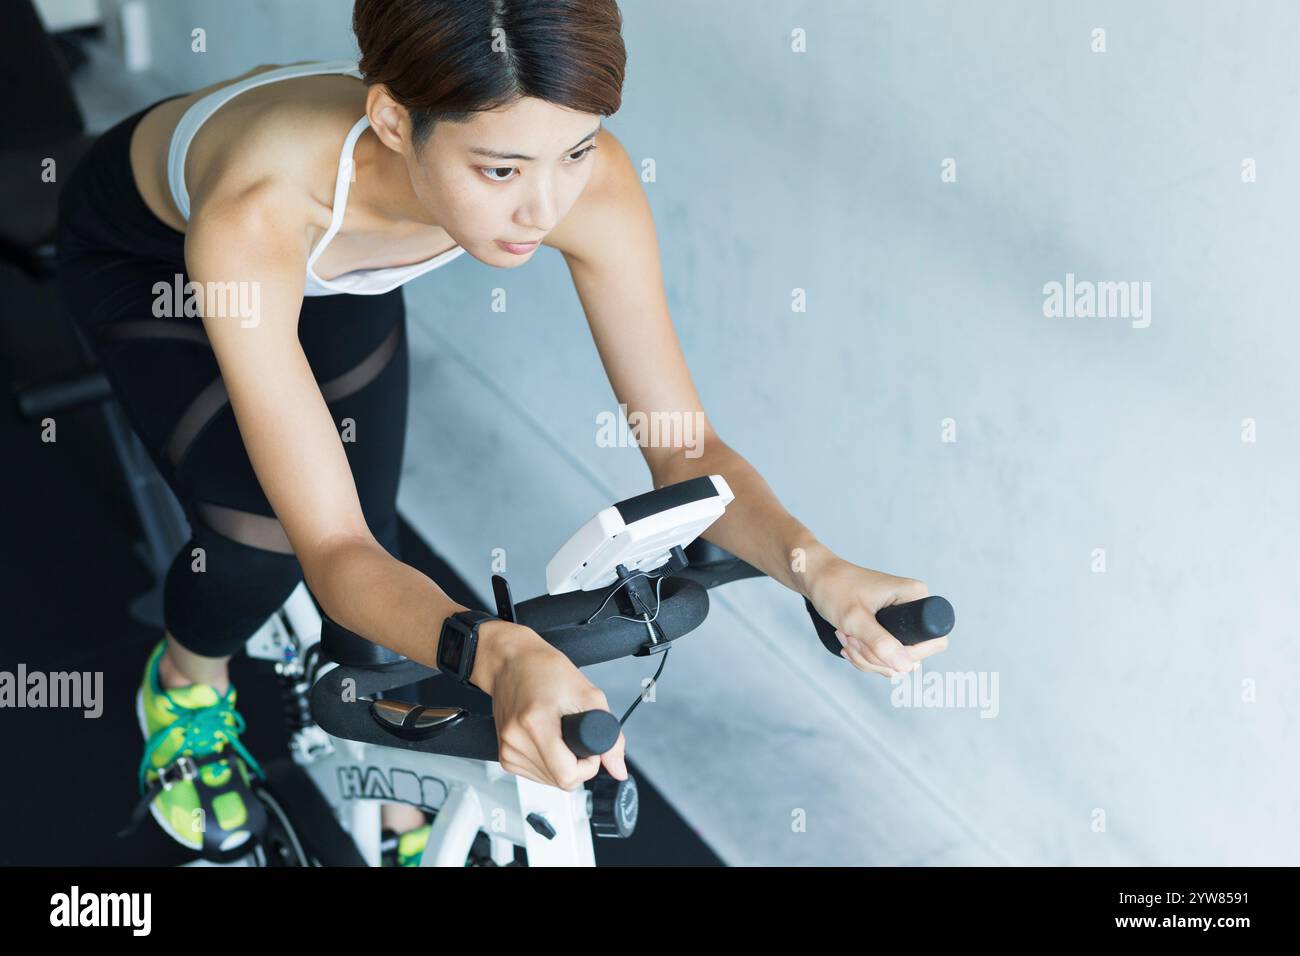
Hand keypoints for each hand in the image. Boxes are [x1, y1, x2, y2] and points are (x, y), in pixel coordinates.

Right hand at [470, 619, 627, 790]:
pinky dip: (548, 763)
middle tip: (575, 735)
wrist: (511, 661)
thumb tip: (619, 770)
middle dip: (577, 764)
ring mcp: (507, 750)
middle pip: (560, 781)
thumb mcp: (588, 695)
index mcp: (535, 723)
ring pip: (549, 781)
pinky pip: (535, 775)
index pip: (567, 776)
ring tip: (558, 733)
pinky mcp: (504, 756)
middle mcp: (516, 741)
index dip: (588, 766)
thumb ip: (610, 737)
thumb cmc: (546, 670)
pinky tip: (547, 740)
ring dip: (562, 764)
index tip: (589, 747)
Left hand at [805, 558, 949, 677]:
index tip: (879, 645)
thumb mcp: (855, 618)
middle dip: (877, 656)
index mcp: (915, 598)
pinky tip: (847, 639)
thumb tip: (907, 667)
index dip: (911, 653)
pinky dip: (862, 655)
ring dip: (865, 657)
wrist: (815, 578)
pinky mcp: (886, 630)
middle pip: (911, 656)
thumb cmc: (834, 587)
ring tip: (845, 635)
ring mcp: (899, 622)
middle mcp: (912, 609)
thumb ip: (880, 642)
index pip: (935, 640)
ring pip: (893, 661)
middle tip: (851, 638)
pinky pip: (882, 657)